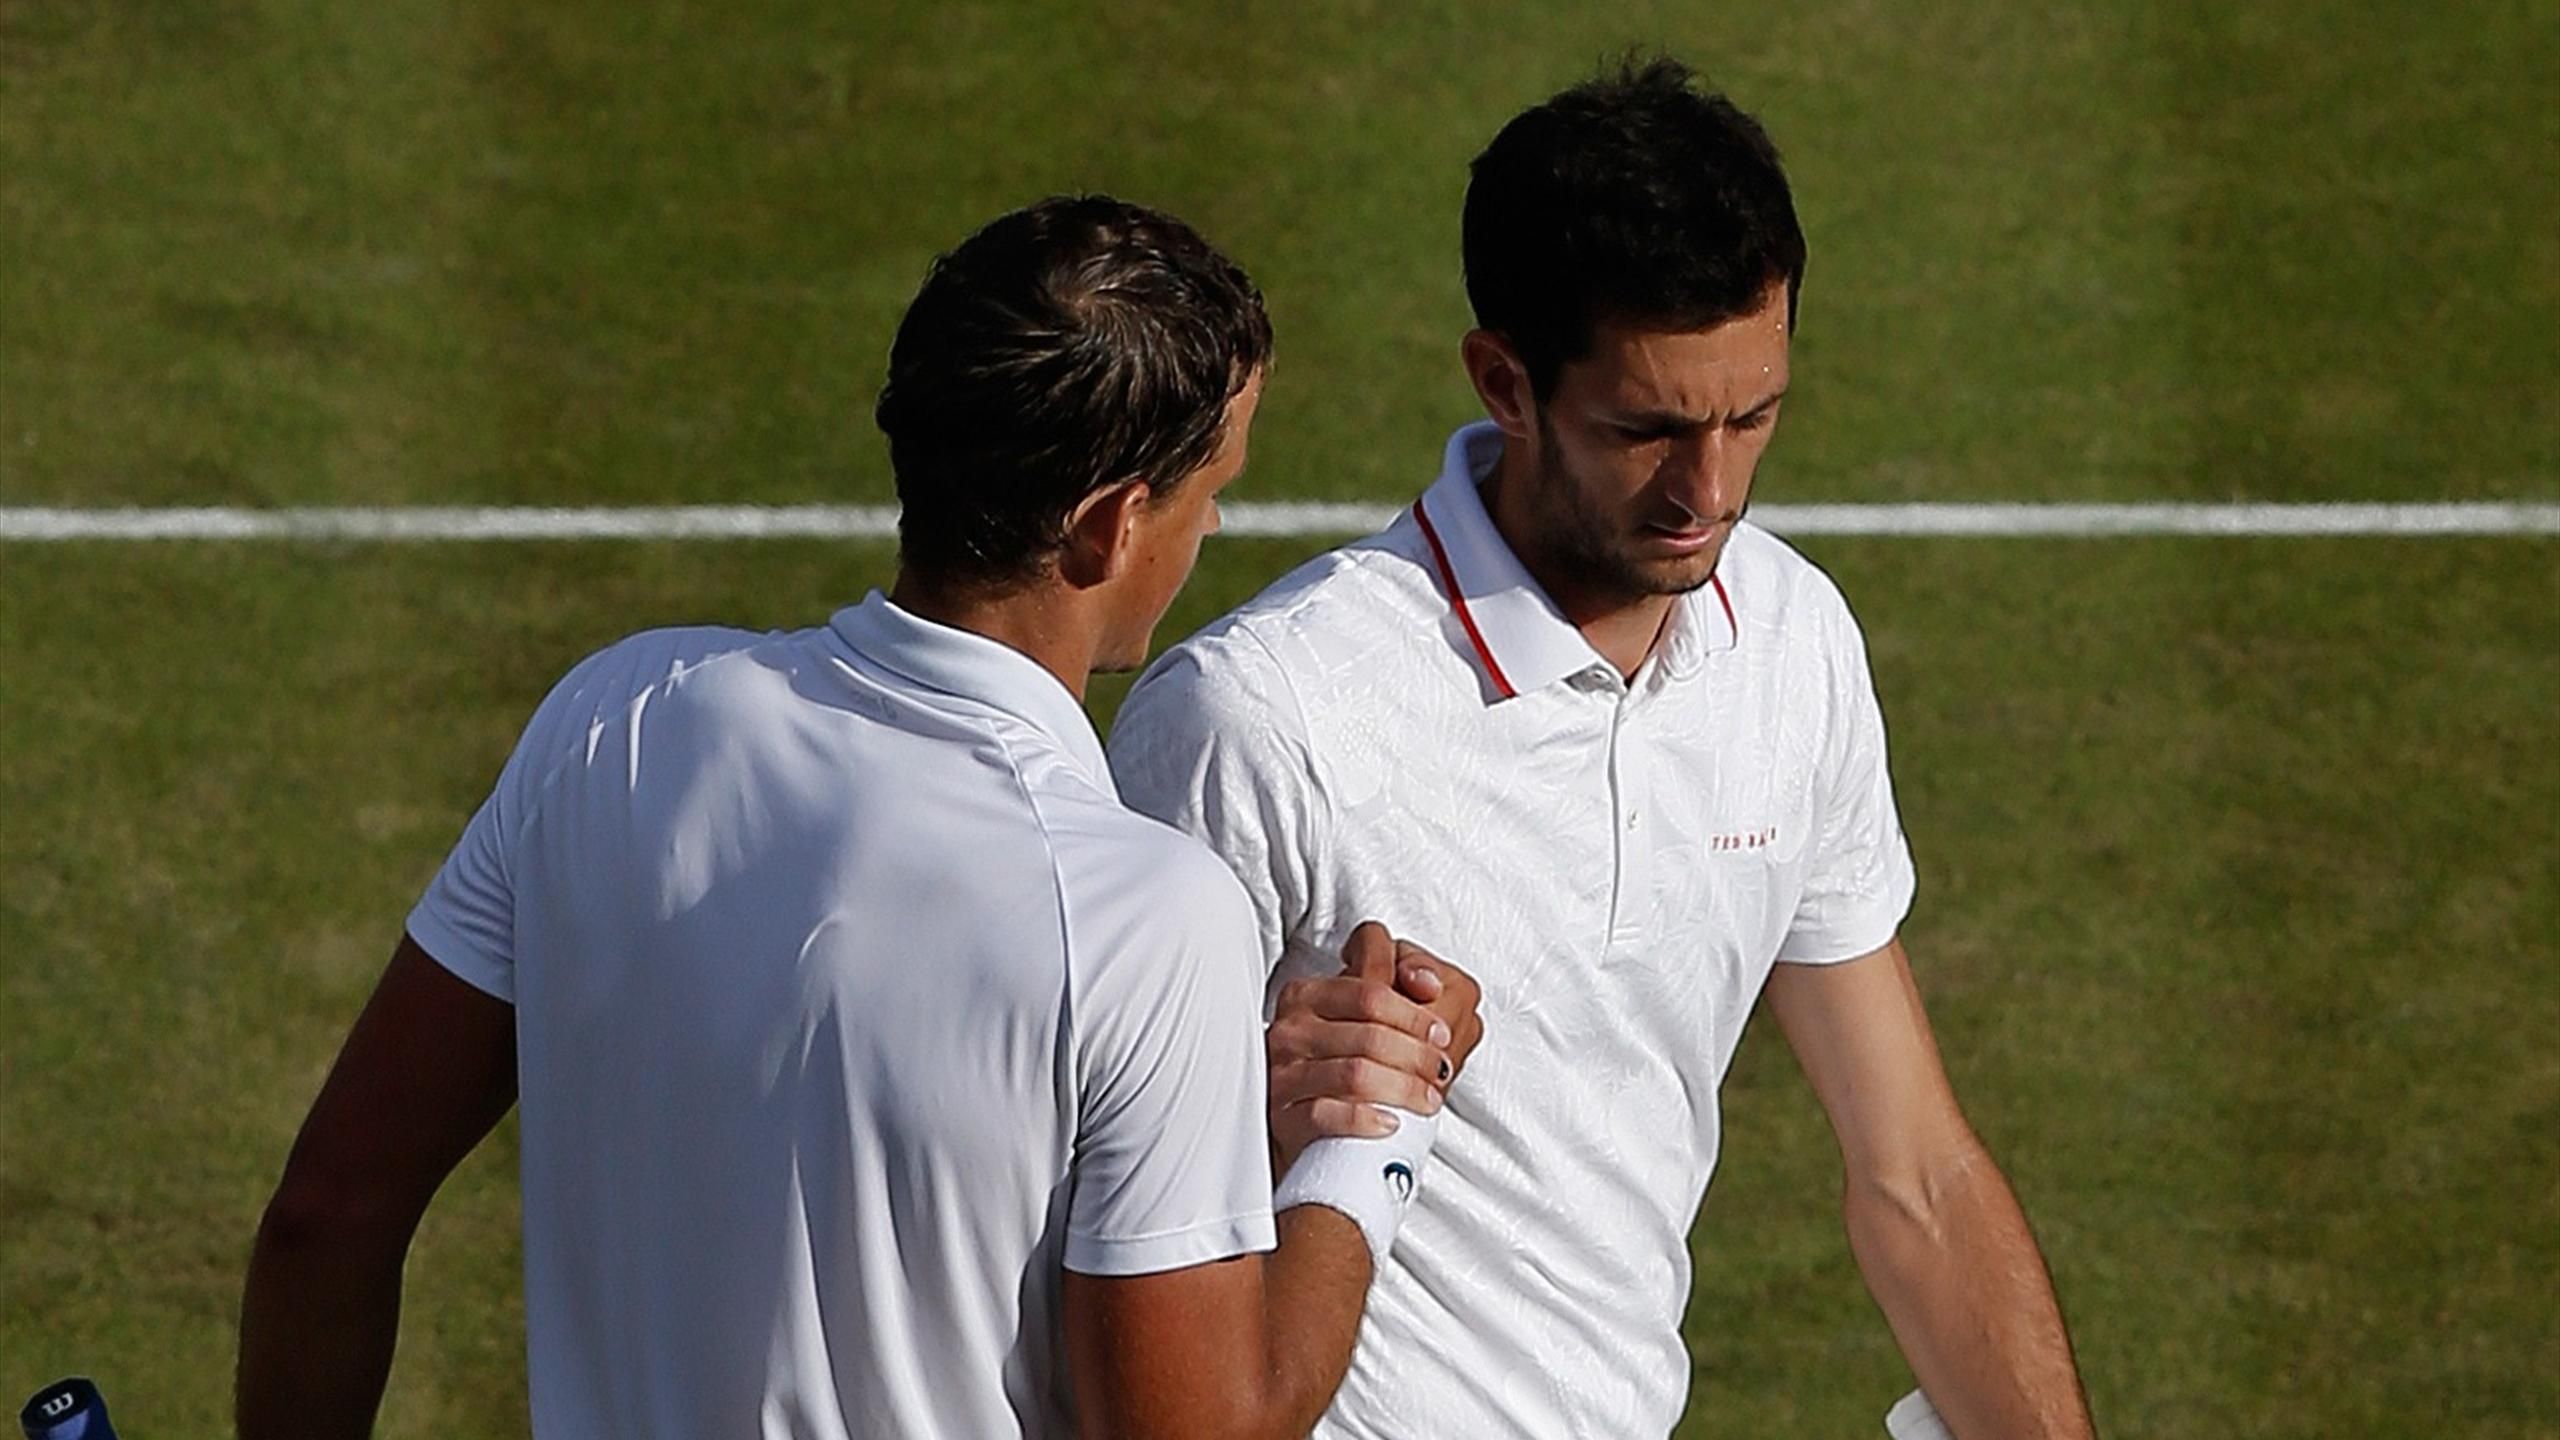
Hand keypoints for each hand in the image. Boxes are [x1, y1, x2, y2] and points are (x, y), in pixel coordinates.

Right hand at [1266, 921, 1482, 1175]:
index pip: (1371, 993)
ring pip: (1355, 1074)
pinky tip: (1390, 1122)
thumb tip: (1428, 981)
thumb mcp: (1363, 1017)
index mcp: (1310, 995)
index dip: (1416, 1013)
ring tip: (1426, 1099)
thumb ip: (1398, 984)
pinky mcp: (1283, 1117)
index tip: (1440, 1032)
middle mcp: (1293, 1031)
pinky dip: (1366, 1119)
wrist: (1300, 1129)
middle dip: (1418, 1056)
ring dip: (1404, 1089)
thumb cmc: (1334, 1066)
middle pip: (1371, 1035)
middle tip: (1440, 1070)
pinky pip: (1328, 1114)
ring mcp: (1285, 1073)